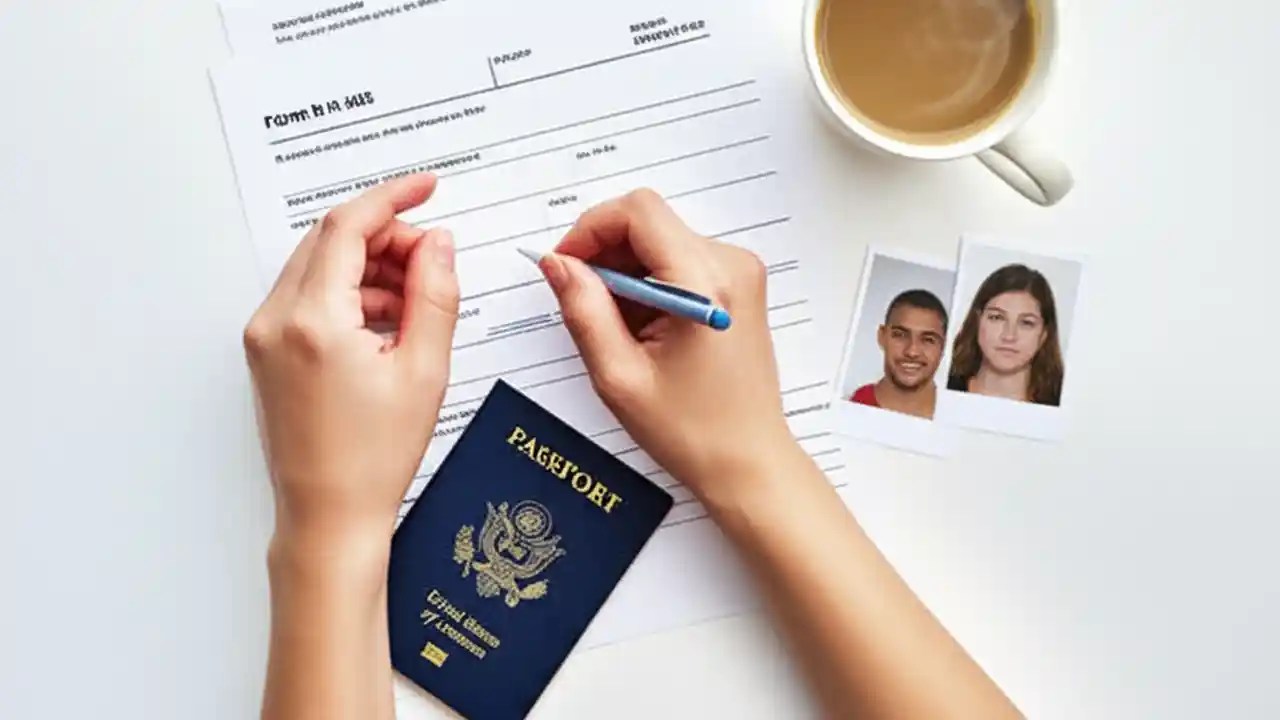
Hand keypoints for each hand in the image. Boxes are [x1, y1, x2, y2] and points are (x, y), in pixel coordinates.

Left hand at [243, 174, 458, 547]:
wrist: (329, 517)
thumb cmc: (373, 460)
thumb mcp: (424, 370)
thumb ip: (435, 294)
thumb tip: (439, 245)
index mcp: (312, 321)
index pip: (348, 226)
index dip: (393, 197)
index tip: (427, 187)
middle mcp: (275, 320)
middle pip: (329, 240)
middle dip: (385, 234)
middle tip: (433, 254)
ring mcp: (264, 336)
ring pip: (318, 266)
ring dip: (368, 265)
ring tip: (417, 296)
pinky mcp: (266, 352)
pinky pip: (308, 297)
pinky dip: (348, 293)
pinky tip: (387, 319)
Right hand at [539, 189, 794, 504]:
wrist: (748, 461)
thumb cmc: (692, 430)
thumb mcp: (619, 375)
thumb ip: (583, 310)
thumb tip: (556, 263)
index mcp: (706, 283)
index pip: (638, 211)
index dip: (591, 229)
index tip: (566, 265)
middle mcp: (731, 265)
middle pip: (649, 223)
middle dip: (606, 255)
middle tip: (585, 305)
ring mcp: (740, 273)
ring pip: (660, 240)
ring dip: (627, 273)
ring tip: (621, 330)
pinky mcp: (738, 285)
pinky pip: (679, 260)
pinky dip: (649, 284)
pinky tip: (645, 330)